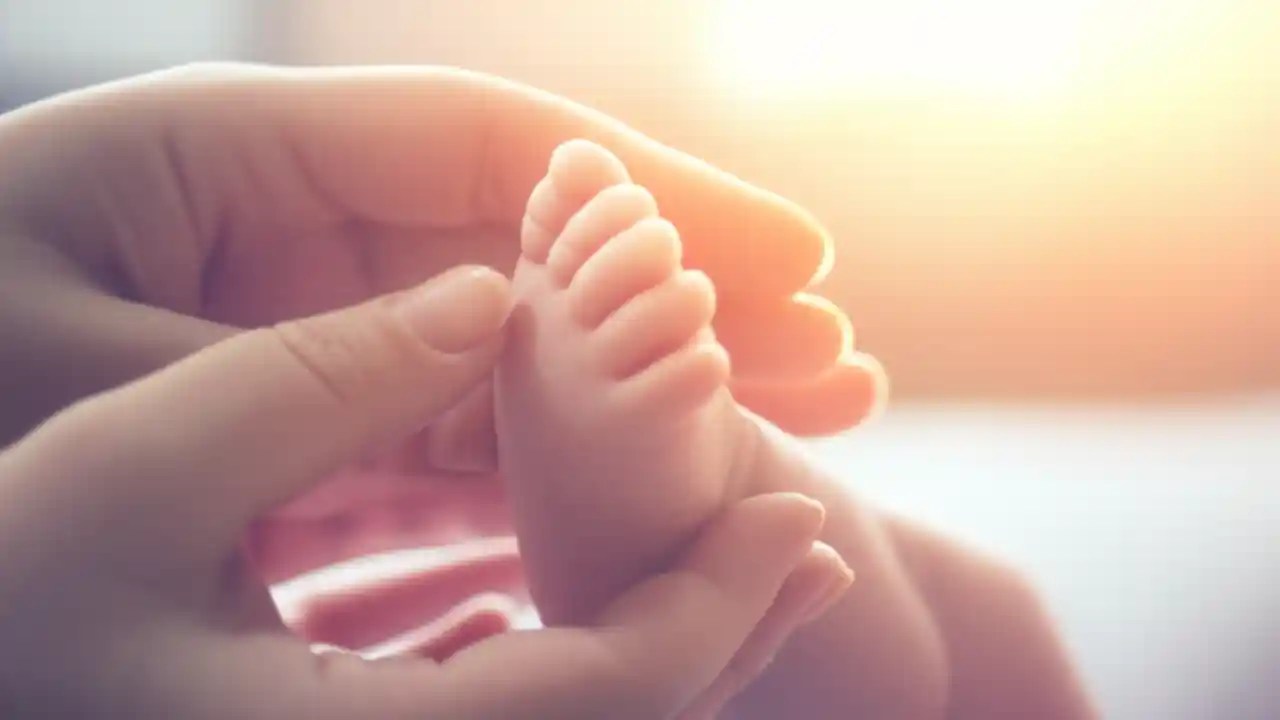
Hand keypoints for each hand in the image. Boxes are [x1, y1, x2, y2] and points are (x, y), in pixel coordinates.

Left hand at [0, 61, 881, 592]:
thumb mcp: (67, 373)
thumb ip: (283, 361)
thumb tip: (489, 334)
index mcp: (227, 157)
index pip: (484, 145)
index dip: (650, 192)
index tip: (794, 252)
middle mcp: (293, 230)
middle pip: (532, 249)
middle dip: (690, 303)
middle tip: (835, 361)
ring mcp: (316, 326)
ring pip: (518, 351)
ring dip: (651, 389)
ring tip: (794, 423)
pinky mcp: (316, 416)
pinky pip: (459, 431)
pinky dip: (559, 458)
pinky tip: (657, 483)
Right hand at [0, 267, 853, 718]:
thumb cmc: (12, 584)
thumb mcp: (141, 462)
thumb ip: (324, 372)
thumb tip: (488, 300)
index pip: (596, 700)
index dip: (712, 609)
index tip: (793, 515)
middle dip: (724, 639)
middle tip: (807, 545)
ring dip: (667, 652)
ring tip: (744, 568)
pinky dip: (571, 668)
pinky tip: (578, 605)